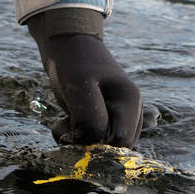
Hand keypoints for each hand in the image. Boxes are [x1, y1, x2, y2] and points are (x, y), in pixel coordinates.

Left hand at [27, 7, 142, 147]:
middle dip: (87, 143)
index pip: (121, 141)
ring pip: (103, 146)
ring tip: (64, 122)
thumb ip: (89, 119)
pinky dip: (76, 137)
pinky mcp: (105, 119)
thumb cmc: (74, 63)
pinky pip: (95, 141)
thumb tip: (91, 147)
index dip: (96, 143)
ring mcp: (119, 116)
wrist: (66, 46)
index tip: (71, 130)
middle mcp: (130, 112)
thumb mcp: (79, 86)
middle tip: (64, 126)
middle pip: (114, 147)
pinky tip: (65, 123)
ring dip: (79, 141)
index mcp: (130, 101)